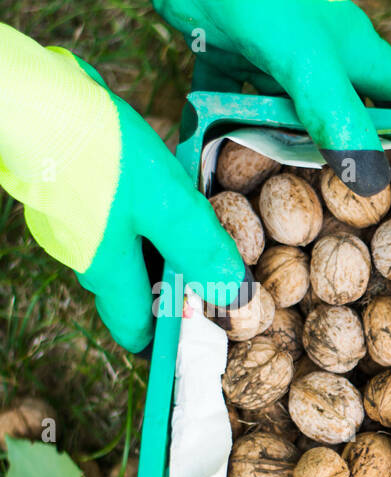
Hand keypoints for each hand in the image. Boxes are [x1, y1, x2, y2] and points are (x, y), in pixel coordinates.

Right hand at [0, 24, 247, 352]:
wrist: (38, 99)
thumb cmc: (104, 157)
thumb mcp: (170, 208)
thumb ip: (200, 253)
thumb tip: (233, 298)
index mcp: (107, 270)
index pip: (133, 330)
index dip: (163, 343)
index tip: (195, 341)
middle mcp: (84, 253)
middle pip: (133, 289)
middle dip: (171, 290)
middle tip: (212, 279)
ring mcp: (71, 220)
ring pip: (124, 249)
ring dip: (160, 249)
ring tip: (198, 232)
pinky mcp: (69, 188)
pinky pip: (113, 215)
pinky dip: (142, 216)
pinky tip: (164, 192)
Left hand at [154, 0, 390, 195]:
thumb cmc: (265, 2)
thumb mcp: (311, 67)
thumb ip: (339, 121)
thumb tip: (373, 183)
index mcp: (356, 49)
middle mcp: (323, 50)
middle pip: (344, 107)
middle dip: (341, 146)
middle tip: (336, 192)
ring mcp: (276, 48)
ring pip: (287, 105)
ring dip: (279, 137)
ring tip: (274, 181)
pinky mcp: (230, 44)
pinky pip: (230, 90)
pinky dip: (222, 115)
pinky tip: (211, 144)